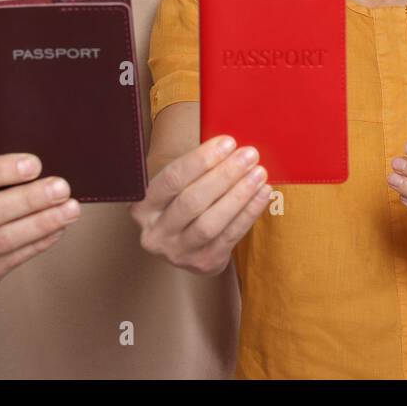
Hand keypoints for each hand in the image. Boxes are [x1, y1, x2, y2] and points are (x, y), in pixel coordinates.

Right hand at [0, 152, 80, 293]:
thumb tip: (40, 177)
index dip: (1, 171)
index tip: (35, 165)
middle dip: (29, 199)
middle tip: (61, 187)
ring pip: (1, 241)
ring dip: (41, 224)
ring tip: (70, 210)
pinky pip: (11, 261)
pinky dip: (38, 243)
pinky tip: (58, 229)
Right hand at [130, 134, 270, 275]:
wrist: (185, 245)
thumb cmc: (183, 202)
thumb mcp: (177, 186)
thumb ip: (196, 169)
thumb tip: (231, 147)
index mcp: (143, 206)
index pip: (172, 179)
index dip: (201, 160)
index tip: (228, 142)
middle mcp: (155, 232)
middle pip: (192, 201)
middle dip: (225, 175)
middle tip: (249, 154)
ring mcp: (178, 252)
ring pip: (211, 222)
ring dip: (239, 195)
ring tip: (258, 173)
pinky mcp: (203, 263)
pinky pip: (230, 236)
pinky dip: (249, 212)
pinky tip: (263, 193)